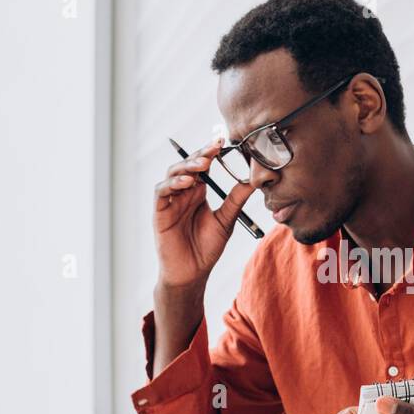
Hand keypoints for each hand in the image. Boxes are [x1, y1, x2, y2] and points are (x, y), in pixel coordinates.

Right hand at [153, 138, 254, 287]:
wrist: (192, 273)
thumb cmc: (207, 247)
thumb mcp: (226, 220)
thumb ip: (236, 199)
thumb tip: (254, 179)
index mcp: (199, 191)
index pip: (204, 165)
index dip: (211, 152)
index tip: (224, 140)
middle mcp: (183, 192)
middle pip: (188, 165)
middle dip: (201, 154)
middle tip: (215, 147)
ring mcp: (170, 201)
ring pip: (173, 173)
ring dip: (187, 166)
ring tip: (203, 164)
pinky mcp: (160, 212)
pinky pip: (161, 192)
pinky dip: (172, 184)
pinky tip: (187, 182)